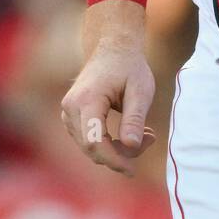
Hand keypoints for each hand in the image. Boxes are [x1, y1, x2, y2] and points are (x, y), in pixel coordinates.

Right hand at [60, 1, 155, 176]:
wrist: (113, 48)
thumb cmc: (129, 67)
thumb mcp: (141, 90)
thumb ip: (135, 118)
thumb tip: (131, 146)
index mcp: (86, 100)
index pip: (94, 143)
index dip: (114, 160)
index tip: (134, 170)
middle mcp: (70, 108)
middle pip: (92, 148)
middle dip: (121, 154)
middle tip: (150, 139)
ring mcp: (68, 113)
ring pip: (90, 147)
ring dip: (118, 149)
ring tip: (146, 133)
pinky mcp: (72, 118)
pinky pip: (89, 140)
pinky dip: (110, 143)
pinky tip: (131, 133)